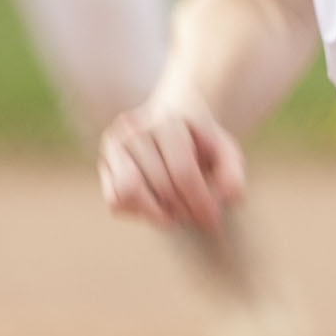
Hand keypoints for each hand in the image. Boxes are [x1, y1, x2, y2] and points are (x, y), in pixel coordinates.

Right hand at [98, 97, 247, 233]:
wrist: (174, 116)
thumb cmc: (201, 140)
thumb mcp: (226, 151)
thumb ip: (233, 174)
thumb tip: (229, 197)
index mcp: (168, 120)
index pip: (183, 172)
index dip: (200, 202)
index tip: (213, 219)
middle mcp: (134, 128)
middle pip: (159, 186)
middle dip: (182, 209)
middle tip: (194, 216)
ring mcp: (113, 143)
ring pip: (129, 193)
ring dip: (156, 212)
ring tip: (174, 212)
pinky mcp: (103, 162)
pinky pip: (115, 200)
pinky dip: (136, 210)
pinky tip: (155, 204)